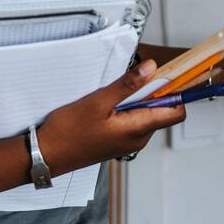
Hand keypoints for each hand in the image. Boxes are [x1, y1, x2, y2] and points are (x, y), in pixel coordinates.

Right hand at [38, 60, 184, 173]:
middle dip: (152, 92)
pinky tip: (106, 105)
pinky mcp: (118, 141)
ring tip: (113, 94)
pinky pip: (132, 121)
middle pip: (161, 111)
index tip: (168, 75)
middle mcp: (138, 139)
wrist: (46, 155)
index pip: (176, 112)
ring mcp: (128, 142)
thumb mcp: (98, 101)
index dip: (176, 92)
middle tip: (132, 79)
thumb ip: (127, 85)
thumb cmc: (69, 132)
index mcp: (138, 130)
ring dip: (136, 100)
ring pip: (145, 115)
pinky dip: (126, 109)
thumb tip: (151, 68)